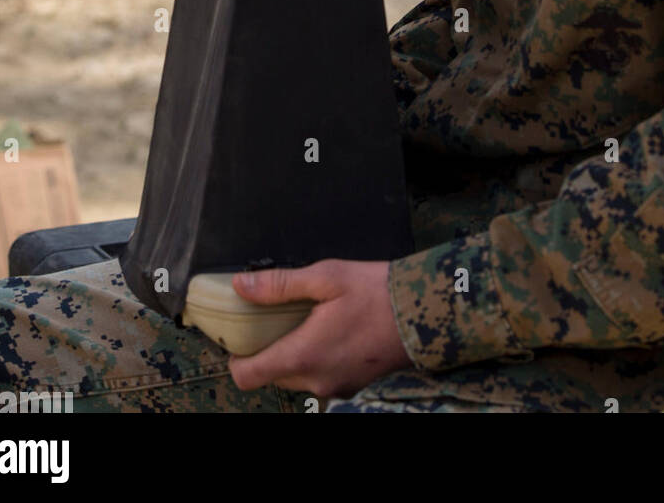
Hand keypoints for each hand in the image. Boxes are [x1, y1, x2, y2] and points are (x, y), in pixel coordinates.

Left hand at [226, 259, 412, 400]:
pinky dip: (318, 359)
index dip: (237, 357)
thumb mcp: (327, 276)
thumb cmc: (376, 291)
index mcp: (303, 355)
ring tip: (310, 319)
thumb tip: (241, 285)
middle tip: (279, 316)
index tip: (242, 335)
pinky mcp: (354, 385)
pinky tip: (333, 330)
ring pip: (297, 377)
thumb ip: (281, 284)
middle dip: (270, 348)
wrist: (427, 311)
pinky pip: (321, 377)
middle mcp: (316, 380)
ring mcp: (337, 387)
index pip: (247, 377)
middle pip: (272, 375)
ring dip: (296, 354)